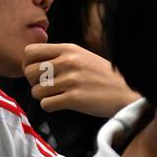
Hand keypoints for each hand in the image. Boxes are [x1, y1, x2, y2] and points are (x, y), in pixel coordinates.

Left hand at [23, 43, 138, 117]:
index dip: (29, 64)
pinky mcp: (74, 98)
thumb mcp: (84, 57)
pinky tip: (64, 104)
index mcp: (69, 49)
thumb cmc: (105, 77)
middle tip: (49, 87)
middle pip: (29, 72)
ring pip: (36, 91)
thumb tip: (33, 63)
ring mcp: (71, 80)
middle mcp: (69, 62)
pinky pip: (46, 104)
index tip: (39, 73)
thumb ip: (61, 56)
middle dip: (35, 82)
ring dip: (44, 96)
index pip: (30, 52)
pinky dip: (52, 106)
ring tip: (59, 96)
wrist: (128, 93)